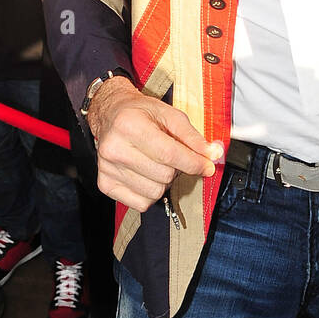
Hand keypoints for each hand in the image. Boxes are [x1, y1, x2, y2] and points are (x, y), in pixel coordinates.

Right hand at [87, 77, 223, 212]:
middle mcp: (114, 148)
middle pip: (164, 175)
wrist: (111, 115)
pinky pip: (142, 203)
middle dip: (177, 169)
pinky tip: (147, 176)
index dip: (194, 163)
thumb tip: (213, 155)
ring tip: (157, 164)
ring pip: (154, 192)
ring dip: (164, 181)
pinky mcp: (105, 184)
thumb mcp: (170, 115)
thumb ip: (193, 137)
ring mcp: (107, 168)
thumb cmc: (142, 114)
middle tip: (172, 156)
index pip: (169, 154)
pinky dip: (151, 194)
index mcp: (129, 125)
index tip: (206, 166)